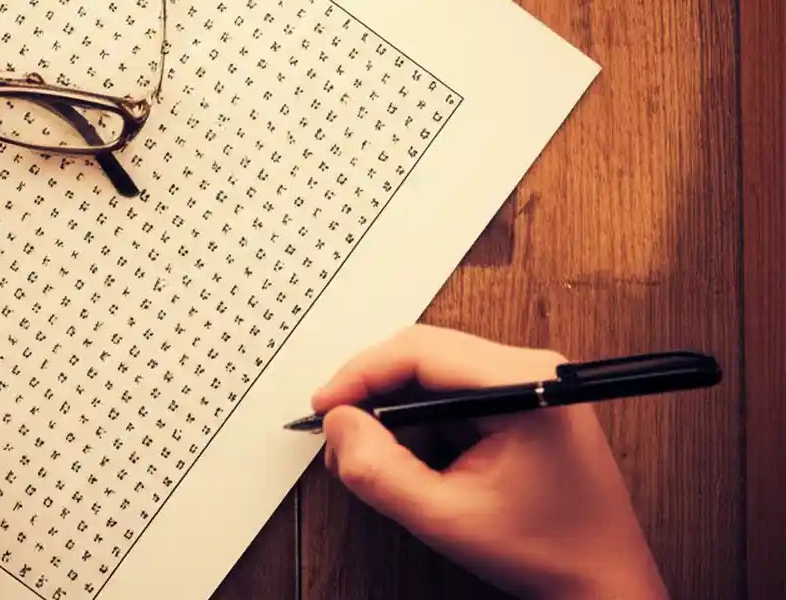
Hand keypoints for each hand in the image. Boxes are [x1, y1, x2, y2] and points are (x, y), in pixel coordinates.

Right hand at [312, 325, 666, 599]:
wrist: (602, 581)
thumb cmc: (546, 550)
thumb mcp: (445, 517)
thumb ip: (380, 471)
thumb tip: (338, 424)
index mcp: (524, 382)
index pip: (418, 350)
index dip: (359, 374)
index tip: (324, 408)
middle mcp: (529, 367)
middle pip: (421, 353)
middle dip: (372, 395)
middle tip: (342, 438)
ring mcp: (527, 380)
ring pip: (430, 373)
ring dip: (394, 412)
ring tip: (379, 461)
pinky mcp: (520, 398)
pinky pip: (449, 392)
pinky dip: (419, 422)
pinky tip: (415, 462)